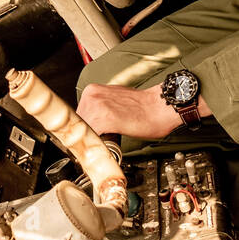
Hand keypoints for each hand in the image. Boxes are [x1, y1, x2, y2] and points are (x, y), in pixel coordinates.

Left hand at [77, 82, 210, 139]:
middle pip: (77, 124)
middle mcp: (91, 96)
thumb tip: (92, 125)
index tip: (86, 139)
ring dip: (90, 142)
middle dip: (86, 136)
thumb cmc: (143, 107)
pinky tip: (105, 148)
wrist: (161, 107)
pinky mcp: (103, 120)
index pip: (78, 116)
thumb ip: (100, 110)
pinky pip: (91, 138)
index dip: (83, 130)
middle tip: (97, 145)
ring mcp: (96, 107)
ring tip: (104, 146)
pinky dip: (96, 146)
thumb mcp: (114, 101)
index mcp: (92, 91)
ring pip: (82, 132)